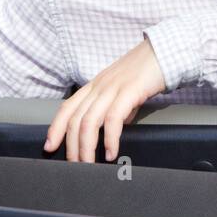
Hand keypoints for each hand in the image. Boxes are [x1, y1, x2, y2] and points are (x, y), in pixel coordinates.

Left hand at [43, 38, 166, 162]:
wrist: (166, 51)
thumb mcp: (125, 89)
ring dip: (86, 147)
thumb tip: (116, 127)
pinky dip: (110, 139)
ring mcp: (113, 88)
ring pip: (89, 122)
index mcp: (96, 85)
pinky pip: (113, 119)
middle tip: (74, 165)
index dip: (55, 128)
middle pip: (75, 119)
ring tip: (89, 164)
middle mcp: (100, 86)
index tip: (49, 147)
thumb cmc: (148, 70)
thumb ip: (118, 107)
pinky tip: (111, 153)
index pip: (67, 108)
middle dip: (72, 146)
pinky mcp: (129, 91)